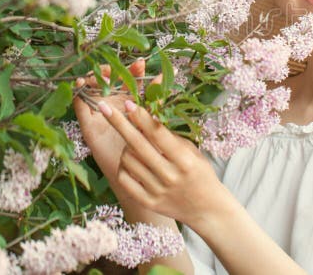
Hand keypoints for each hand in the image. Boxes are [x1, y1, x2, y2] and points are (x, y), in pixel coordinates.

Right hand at [72, 59, 155, 191]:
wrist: (138, 175)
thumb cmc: (149, 148)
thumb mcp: (154, 120)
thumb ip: (157, 99)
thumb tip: (168, 76)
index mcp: (132, 101)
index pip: (131, 79)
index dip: (134, 69)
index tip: (141, 64)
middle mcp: (115, 104)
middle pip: (109, 79)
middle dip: (113, 69)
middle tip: (117, 67)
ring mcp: (101, 113)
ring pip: (94, 88)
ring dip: (95, 77)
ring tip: (102, 74)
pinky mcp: (88, 124)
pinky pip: (80, 104)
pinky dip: (79, 92)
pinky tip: (82, 83)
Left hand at [96, 95, 226, 228]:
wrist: (207, 209)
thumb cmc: (200, 174)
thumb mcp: (192, 151)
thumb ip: (170, 137)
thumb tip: (144, 117)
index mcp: (185, 160)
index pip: (158, 134)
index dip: (141, 117)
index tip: (128, 104)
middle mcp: (170, 176)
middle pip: (137, 145)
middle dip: (119, 123)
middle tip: (105, 108)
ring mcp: (157, 191)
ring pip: (128, 160)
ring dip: (126, 147)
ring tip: (134, 144)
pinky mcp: (148, 202)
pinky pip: (124, 179)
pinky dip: (124, 166)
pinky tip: (131, 161)